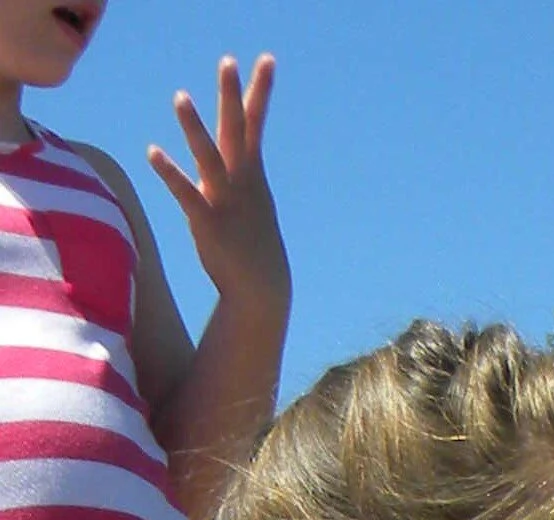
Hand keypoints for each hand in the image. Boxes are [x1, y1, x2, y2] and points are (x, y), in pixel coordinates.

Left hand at [148, 56, 288, 314]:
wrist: (261, 290)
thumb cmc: (252, 245)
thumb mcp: (248, 201)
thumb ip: (233, 173)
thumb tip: (220, 153)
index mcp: (252, 174)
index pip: (254, 123)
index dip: (259, 90)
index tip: (265, 59)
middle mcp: (241, 182)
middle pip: (237, 130)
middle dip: (233, 95)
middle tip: (229, 61)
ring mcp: (226, 202)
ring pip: (210, 158)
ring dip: (195, 128)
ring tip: (181, 97)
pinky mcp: (208, 224)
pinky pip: (187, 194)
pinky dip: (170, 173)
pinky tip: (153, 152)